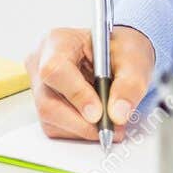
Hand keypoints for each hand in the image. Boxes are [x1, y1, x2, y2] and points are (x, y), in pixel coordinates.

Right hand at [25, 25, 155, 141]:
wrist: (118, 56)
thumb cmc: (121, 51)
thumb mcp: (134, 59)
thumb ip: (129, 84)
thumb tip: (118, 114)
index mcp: (59, 41)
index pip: (55, 69)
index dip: (76, 94)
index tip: (98, 113)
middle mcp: (40, 63)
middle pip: (48, 101)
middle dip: (82, 122)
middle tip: (110, 128)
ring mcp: (38, 86)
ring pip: (50, 119)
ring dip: (82, 128)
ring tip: (109, 123)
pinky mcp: (43, 105)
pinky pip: (55, 127)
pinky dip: (79, 130)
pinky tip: (96, 121)